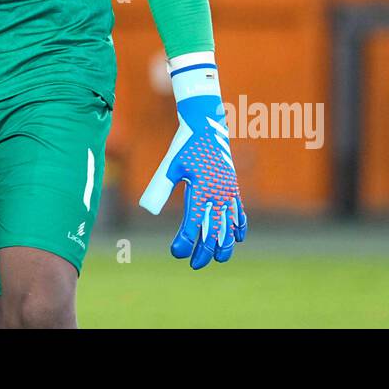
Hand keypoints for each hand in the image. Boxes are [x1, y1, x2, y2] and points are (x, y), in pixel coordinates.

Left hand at [139, 53, 246, 268]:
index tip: (176, 253)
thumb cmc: (184, 146)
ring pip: (230, 226)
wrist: (206, 124)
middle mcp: (218, 193)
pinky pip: (240, 212)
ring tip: (218, 258)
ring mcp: (228, 191)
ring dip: (225, 244)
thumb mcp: (170, 167)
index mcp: (201, 190)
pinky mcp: (233, 187)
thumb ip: (159, 188)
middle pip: (213, 232)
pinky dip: (239, 226)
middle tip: (194, 264)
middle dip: (204, 251)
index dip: (185, 242)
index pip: (193, 225)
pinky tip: (237, 238)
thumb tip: (149, 210)